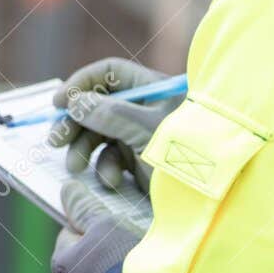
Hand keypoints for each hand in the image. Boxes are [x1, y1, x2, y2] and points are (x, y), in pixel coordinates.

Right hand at [47, 58, 182, 191]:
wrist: (219, 198)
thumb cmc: (192, 155)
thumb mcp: (149, 130)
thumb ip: (110, 114)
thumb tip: (75, 102)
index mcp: (155, 90)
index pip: (111, 74)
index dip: (82, 84)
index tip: (58, 102)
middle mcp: (148, 109)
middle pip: (100, 105)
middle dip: (76, 122)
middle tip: (54, 141)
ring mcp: (144, 136)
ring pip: (101, 135)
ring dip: (85, 150)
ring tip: (75, 167)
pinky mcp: (142, 163)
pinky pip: (113, 160)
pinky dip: (106, 169)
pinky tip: (111, 182)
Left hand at [51, 174, 150, 272]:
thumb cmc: (120, 264)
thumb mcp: (105, 225)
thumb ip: (86, 207)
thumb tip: (67, 188)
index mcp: (61, 263)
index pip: (71, 232)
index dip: (92, 223)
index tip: (113, 221)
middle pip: (86, 259)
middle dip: (106, 250)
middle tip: (130, 243)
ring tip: (141, 268)